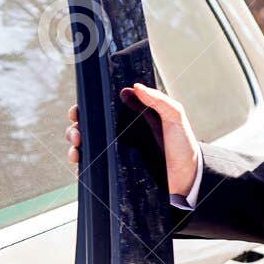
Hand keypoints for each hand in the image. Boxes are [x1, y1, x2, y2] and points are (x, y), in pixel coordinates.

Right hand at [64, 83, 201, 197]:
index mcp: (128, 118)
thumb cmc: (183, 145)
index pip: (100, 109)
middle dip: (74, 128)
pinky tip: (79, 162)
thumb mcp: (175, 117)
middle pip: (87, 127)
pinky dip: (80, 165)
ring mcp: (115, 153)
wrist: (188, 177)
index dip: (85, 108)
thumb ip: (159, 100)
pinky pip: (92, 167)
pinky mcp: (116, 171)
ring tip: (76, 149)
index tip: (78, 110)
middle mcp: (118, 134)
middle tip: (77, 133)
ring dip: (74, 146)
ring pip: (85, 146)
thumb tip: (134, 87)